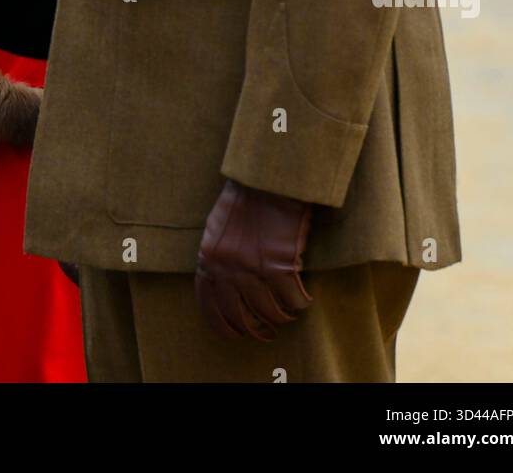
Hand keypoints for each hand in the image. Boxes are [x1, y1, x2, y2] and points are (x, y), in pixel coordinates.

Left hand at [195, 179, 312, 340]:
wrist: (269, 177)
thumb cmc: (246, 197)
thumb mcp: (219, 226)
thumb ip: (217, 256)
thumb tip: (222, 285)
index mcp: (208, 258)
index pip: (209, 306)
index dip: (223, 326)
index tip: (235, 335)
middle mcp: (226, 269)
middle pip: (239, 317)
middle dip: (254, 330)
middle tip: (266, 333)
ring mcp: (252, 270)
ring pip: (269, 313)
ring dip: (281, 317)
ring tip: (288, 313)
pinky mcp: (279, 266)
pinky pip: (292, 300)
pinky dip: (300, 303)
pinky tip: (304, 299)